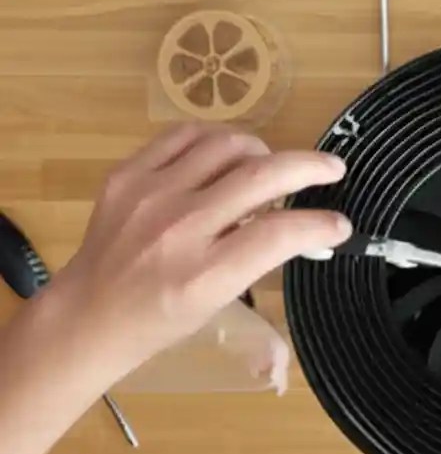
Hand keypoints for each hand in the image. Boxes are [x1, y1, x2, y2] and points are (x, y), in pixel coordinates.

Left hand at [40, 123, 350, 371]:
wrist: (88, 313)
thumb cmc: (163, 318)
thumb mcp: (220, 301)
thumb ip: (260, 259)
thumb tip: (306, 226)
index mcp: (203, 275)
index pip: (278, 233)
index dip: (319, 223)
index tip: (340, 224)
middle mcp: (178, 230)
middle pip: (261, 176)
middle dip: (310, 167)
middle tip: (332, 169)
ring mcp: (149, 195)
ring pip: (228, 145)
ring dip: (264, 152)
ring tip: (271, 168)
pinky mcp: (127, 175)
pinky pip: (186, 136)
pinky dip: (218, 141)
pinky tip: (228, 157)